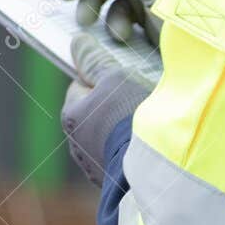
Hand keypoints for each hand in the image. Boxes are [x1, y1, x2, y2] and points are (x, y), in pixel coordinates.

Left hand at [61, 27, 160, 186]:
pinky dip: (135, 149)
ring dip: (126, 128)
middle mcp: (77, 144)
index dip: (102, 76)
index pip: (81, 85)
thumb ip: (96, 60)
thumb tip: (77, 41)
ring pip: (111, 136)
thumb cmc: (130, 117)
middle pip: (96, 112)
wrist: (153, 170)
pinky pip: (123, 157)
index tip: (123, 74)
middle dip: (116, 103)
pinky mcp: (115, 183)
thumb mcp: (115, 78)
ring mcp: (96, 167)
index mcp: (71, 116)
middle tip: (140, 96)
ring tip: (151, 121)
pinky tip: (153, 144)